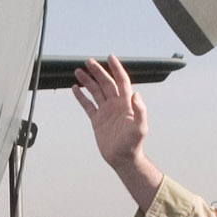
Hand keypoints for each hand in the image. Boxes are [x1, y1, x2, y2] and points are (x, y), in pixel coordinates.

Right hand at [71, 56, 163, 206]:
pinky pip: (88, 105)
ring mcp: (106, 112)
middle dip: (97, 71)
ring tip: (78, 71)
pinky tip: (75, 88)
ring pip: (95, 92)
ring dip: (88, 81)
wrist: (122, 159)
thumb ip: (140, 110)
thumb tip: (136, 94)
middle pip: (106, 83)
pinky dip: (81, 96)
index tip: (110, 57)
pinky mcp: (97, 120)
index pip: (121, 81)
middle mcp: (116, 105)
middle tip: (88, 61)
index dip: (116, 69)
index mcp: (126, 104)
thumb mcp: (140, 127)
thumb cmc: (133, 145)